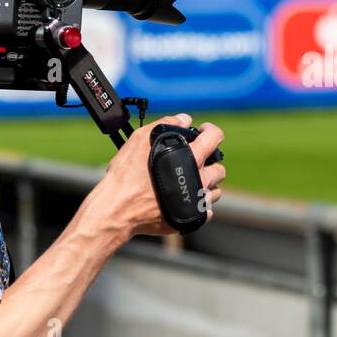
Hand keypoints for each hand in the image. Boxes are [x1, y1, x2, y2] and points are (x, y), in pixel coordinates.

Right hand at [86, 113, 226, 240]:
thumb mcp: (140, 140)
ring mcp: (196, 201)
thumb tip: (183, 119)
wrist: (117, 209)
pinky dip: (200, 205)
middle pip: (219, 169)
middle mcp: (199, 179)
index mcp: (191, 158)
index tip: (203, 132)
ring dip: (207, 184)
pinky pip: (207, 211)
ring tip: (190, 181)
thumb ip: (166, 125)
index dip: (211, 130)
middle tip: (196, 162)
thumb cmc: (125, 175)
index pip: (215, 137)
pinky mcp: (191, 218)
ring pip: (215, 191)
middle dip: (210, 162)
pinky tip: (186, 199)